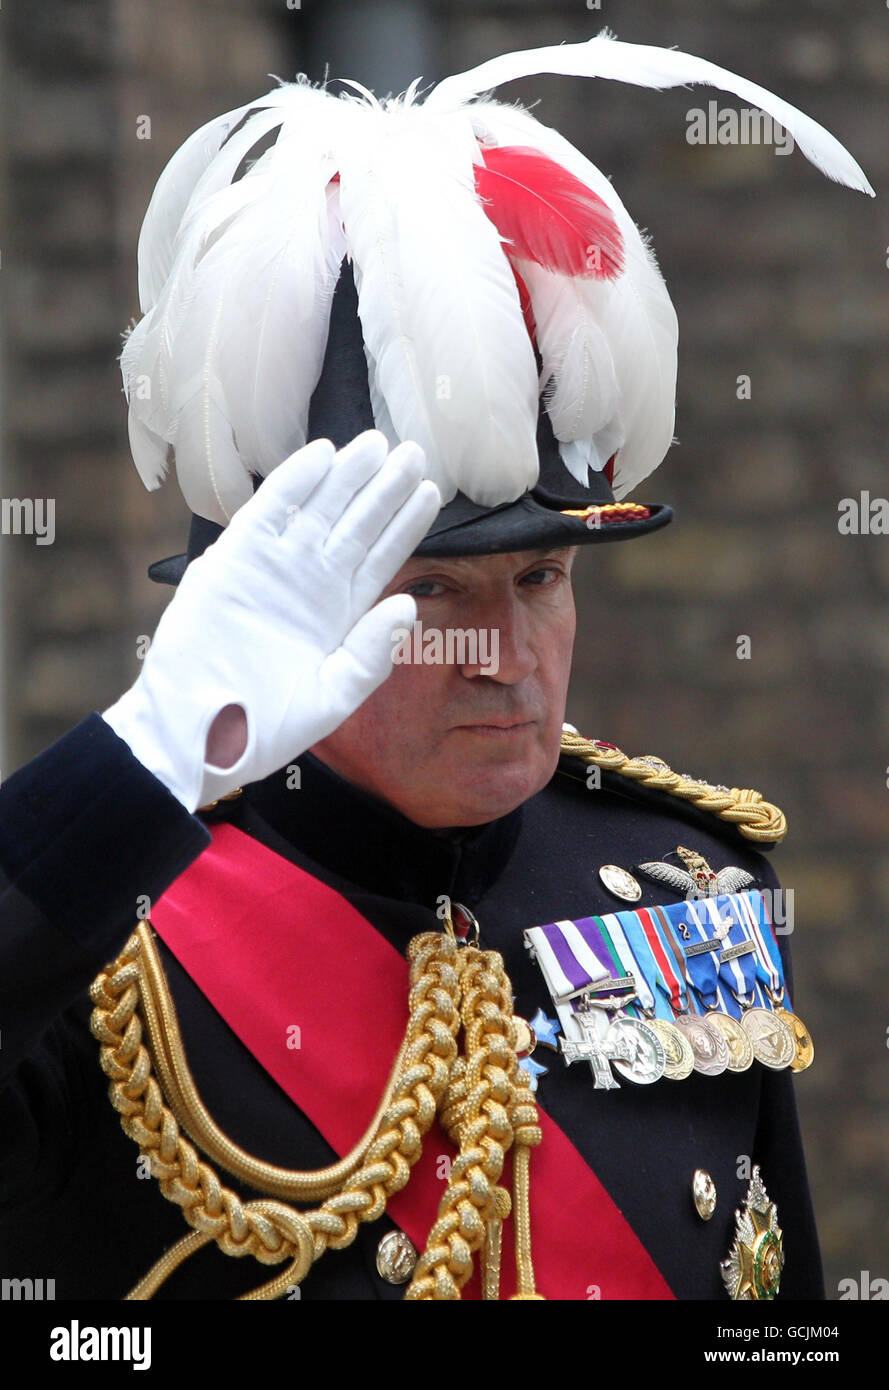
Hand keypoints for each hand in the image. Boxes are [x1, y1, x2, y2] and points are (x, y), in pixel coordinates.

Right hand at [102, 431, 440, 810]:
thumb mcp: (332, 698)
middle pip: (356, 525)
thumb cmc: (264, 728)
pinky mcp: (235, 560)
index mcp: (338, 616)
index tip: (432, 493)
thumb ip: (371, 654)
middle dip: (385, 489)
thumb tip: (409, 606)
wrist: (201, 737)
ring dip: (348, 477)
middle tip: (414, 452)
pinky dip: (295, 482)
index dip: (405, 524)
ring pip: (319, 510)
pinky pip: (270, 512)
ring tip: (380, 445)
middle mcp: (310, 585)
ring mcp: (273, 569)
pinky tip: (324, 454)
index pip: (381, 558)